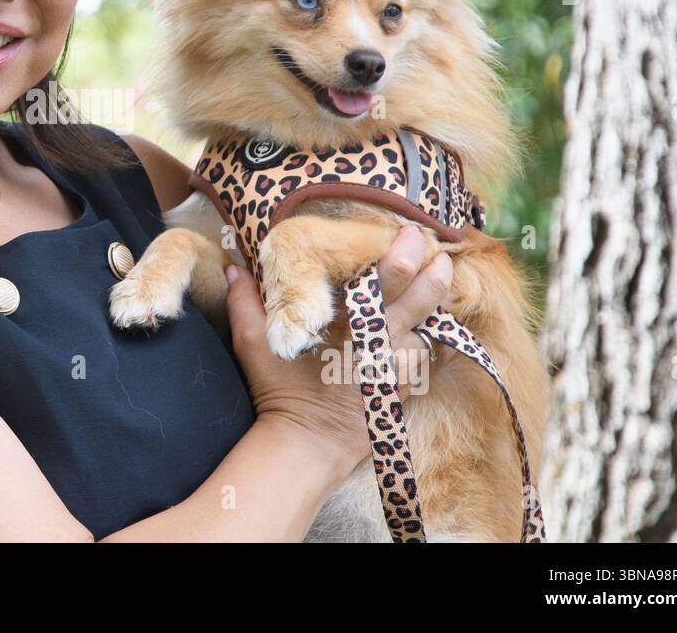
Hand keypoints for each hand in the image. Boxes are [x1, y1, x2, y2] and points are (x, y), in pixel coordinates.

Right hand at [225, 224, 453, 473]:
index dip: (404, 250)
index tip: (410, 231)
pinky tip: (438, 325)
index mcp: (351, 322)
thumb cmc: (280, 390)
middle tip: (438, 251)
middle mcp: (383, 340)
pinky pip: (434, 358)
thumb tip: (234, 266)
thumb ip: (244, 301)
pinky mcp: (406, 386)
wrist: (307, 444)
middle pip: (424, 296)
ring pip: (435, 326)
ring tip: (442, 282)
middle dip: (436, 268)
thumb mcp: (254, 343)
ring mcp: (399, 365)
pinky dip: (439, 340)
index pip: (388, 275)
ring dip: (439, 304)